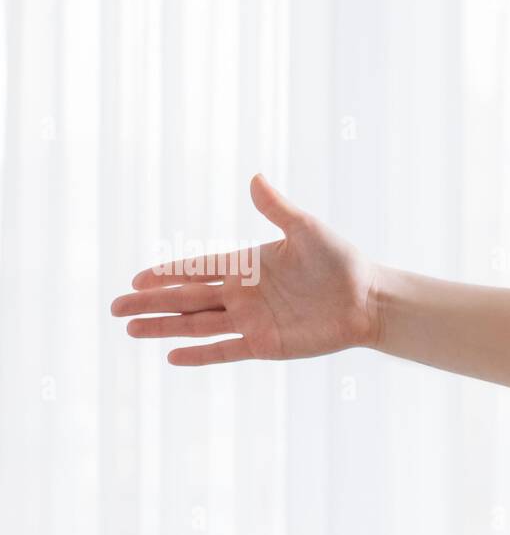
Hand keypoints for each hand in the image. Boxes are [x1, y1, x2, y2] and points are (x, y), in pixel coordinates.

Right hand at [109, 175, 378, 364]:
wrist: (368, 300)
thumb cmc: (341, 262)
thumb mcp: (307, 230)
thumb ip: (277, 209)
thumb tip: (255, 178)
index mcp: (246, 265)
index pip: (196, 269)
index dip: (167, 274)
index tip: (137, 277)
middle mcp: (243, 295)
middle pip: (186, 299)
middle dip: (151, 302)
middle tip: (116, 306)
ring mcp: (252, 321)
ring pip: (197, 325)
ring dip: (164, 328)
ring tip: (131, 329)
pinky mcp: (266, 345)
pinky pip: (226, 350)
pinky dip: (200, 354)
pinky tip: (172, 356)